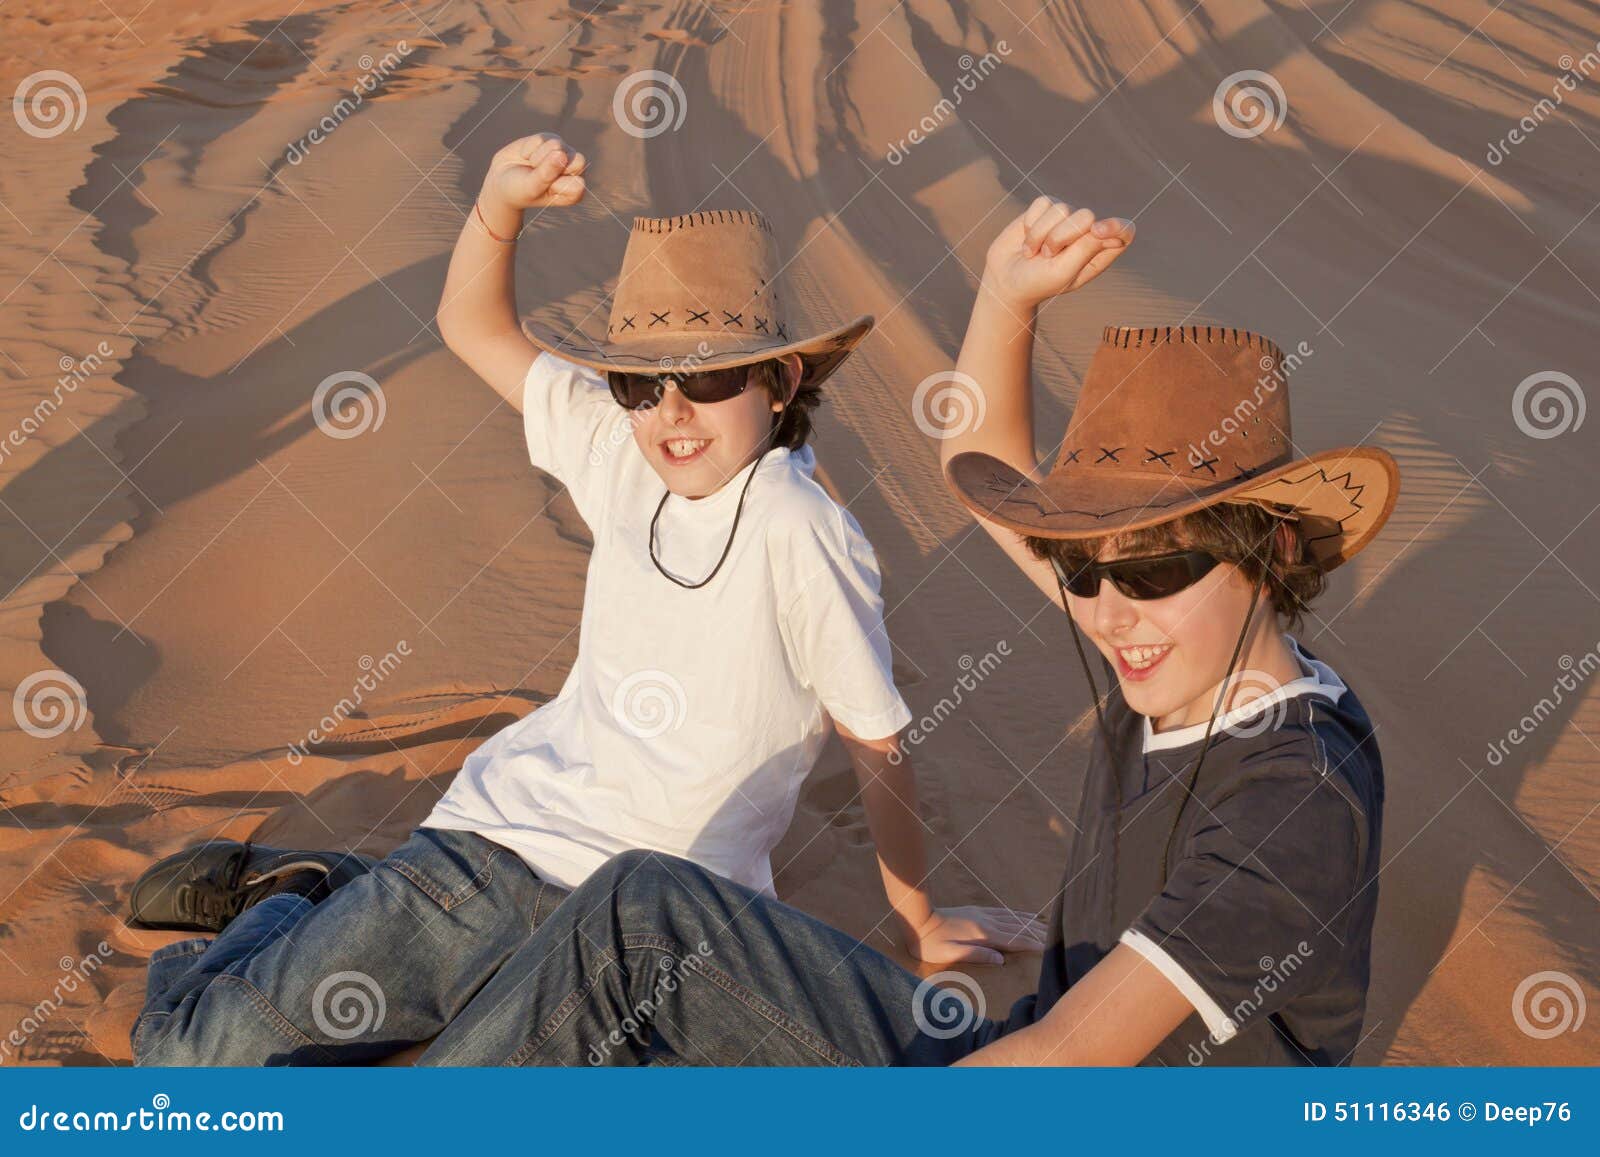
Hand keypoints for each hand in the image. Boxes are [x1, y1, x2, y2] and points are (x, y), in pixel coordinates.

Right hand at [481, 133, 587, 212]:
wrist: (501, 179)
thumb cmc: (519, 190)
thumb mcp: (532, 188)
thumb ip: (547, 174)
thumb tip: (561, 152)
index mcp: (574, 191)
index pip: (578, 183)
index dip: (557, 183)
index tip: (544, 189)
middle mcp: (574, 171)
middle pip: (577, 160)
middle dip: (551, 166)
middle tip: (538, 175)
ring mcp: (563, 153)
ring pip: (557, 146)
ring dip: (538, 157)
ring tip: (531, 166)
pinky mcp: (550, 139)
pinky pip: (542, 139)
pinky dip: (529, 148)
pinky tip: (526, 156)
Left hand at [907, 905, 1046, 965]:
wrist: (918, 920)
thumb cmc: (931, 944)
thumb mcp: (950, 954)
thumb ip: (977, 955)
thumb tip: (1001, 959)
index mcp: (982, 935)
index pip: (1012, 940)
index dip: (1030, 944)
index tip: (1047, 947)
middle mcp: (986, 922)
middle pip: (1016, 928)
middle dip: (1035, 933)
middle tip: (1054, 937)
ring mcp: (982, 915)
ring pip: (1011, 918)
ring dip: (1028, 922)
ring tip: (1044, 925)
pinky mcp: (976, 911)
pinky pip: (1002, 911)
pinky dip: (1015, 914)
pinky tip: (1020, 915)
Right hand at [982, 195, 1133, 310]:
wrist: (1005, 280)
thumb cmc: (1038, 282)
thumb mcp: (1063, 273)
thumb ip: (1085, 249)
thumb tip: (1102, 224)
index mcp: (1100, 253)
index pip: (1124, 231)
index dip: (1114, 225)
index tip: (1096, 230)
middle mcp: (1087, 233)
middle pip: (1086, 215)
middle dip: (1061, 236)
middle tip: (1048, 257)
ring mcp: (1066, 219)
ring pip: (1061, 208)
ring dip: (1041, 234)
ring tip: (1034, 253)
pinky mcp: (1046, 210)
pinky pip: (1042, 203)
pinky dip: (1030, 224)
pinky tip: (1027, 240)